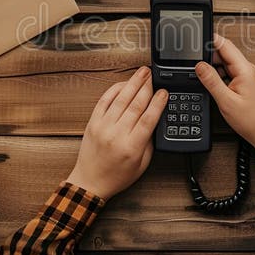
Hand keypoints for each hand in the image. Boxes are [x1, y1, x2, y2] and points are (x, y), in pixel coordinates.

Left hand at [66, 67, 167, 199]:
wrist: (90, 182)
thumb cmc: (117, 176)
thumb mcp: (142, 164)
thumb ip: (149, 141)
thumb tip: (155, 118)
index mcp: (131, 147)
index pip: (148, 119)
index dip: (158, 103)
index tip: (164, 92)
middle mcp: (116, 134)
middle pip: (135, 105)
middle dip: (147, 87)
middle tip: (154, 75)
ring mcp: (103, 127)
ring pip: (121, 99)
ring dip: (133, 83)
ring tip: (142, 73)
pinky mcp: (93, 122)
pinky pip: (104, 101)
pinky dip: (115, 89)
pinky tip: (124, 83)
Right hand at [195, 34, 254, 155]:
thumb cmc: (252, 120)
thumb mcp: (226, 101)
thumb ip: (211, 81)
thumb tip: (199, 65)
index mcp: (245, 69)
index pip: (225, 45)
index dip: (210, 40)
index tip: (196, 41)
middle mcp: (247, 69)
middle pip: (224, 52)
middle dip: (208, 55)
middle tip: (194, 63)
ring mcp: (247, 75)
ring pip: (226, 63)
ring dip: (214, 66)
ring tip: (203, 77)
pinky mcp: (245, 83)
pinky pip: (229, 72)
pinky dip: (219, 75)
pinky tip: (213, 84)